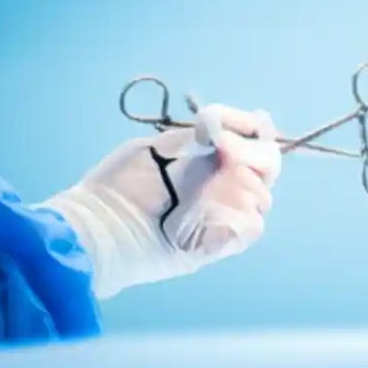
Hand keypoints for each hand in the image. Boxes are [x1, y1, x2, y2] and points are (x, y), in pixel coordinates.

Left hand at [40, 105, 281, 299]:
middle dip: (254, 153)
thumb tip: (225, 132)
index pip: (252, 139)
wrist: (99, 228)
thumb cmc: (118, 185)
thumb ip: (193, 137)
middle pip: (268, 167)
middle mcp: (222, 187)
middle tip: (226, 151)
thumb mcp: (153, 149)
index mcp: (208, 160)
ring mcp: (222, 216)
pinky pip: (251, 229)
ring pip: (262, 198)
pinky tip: (210, 211)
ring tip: (210, 186)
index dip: (255, 128)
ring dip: (243, 185)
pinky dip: (239, 216)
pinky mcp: (217, 245)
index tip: (247, 121)